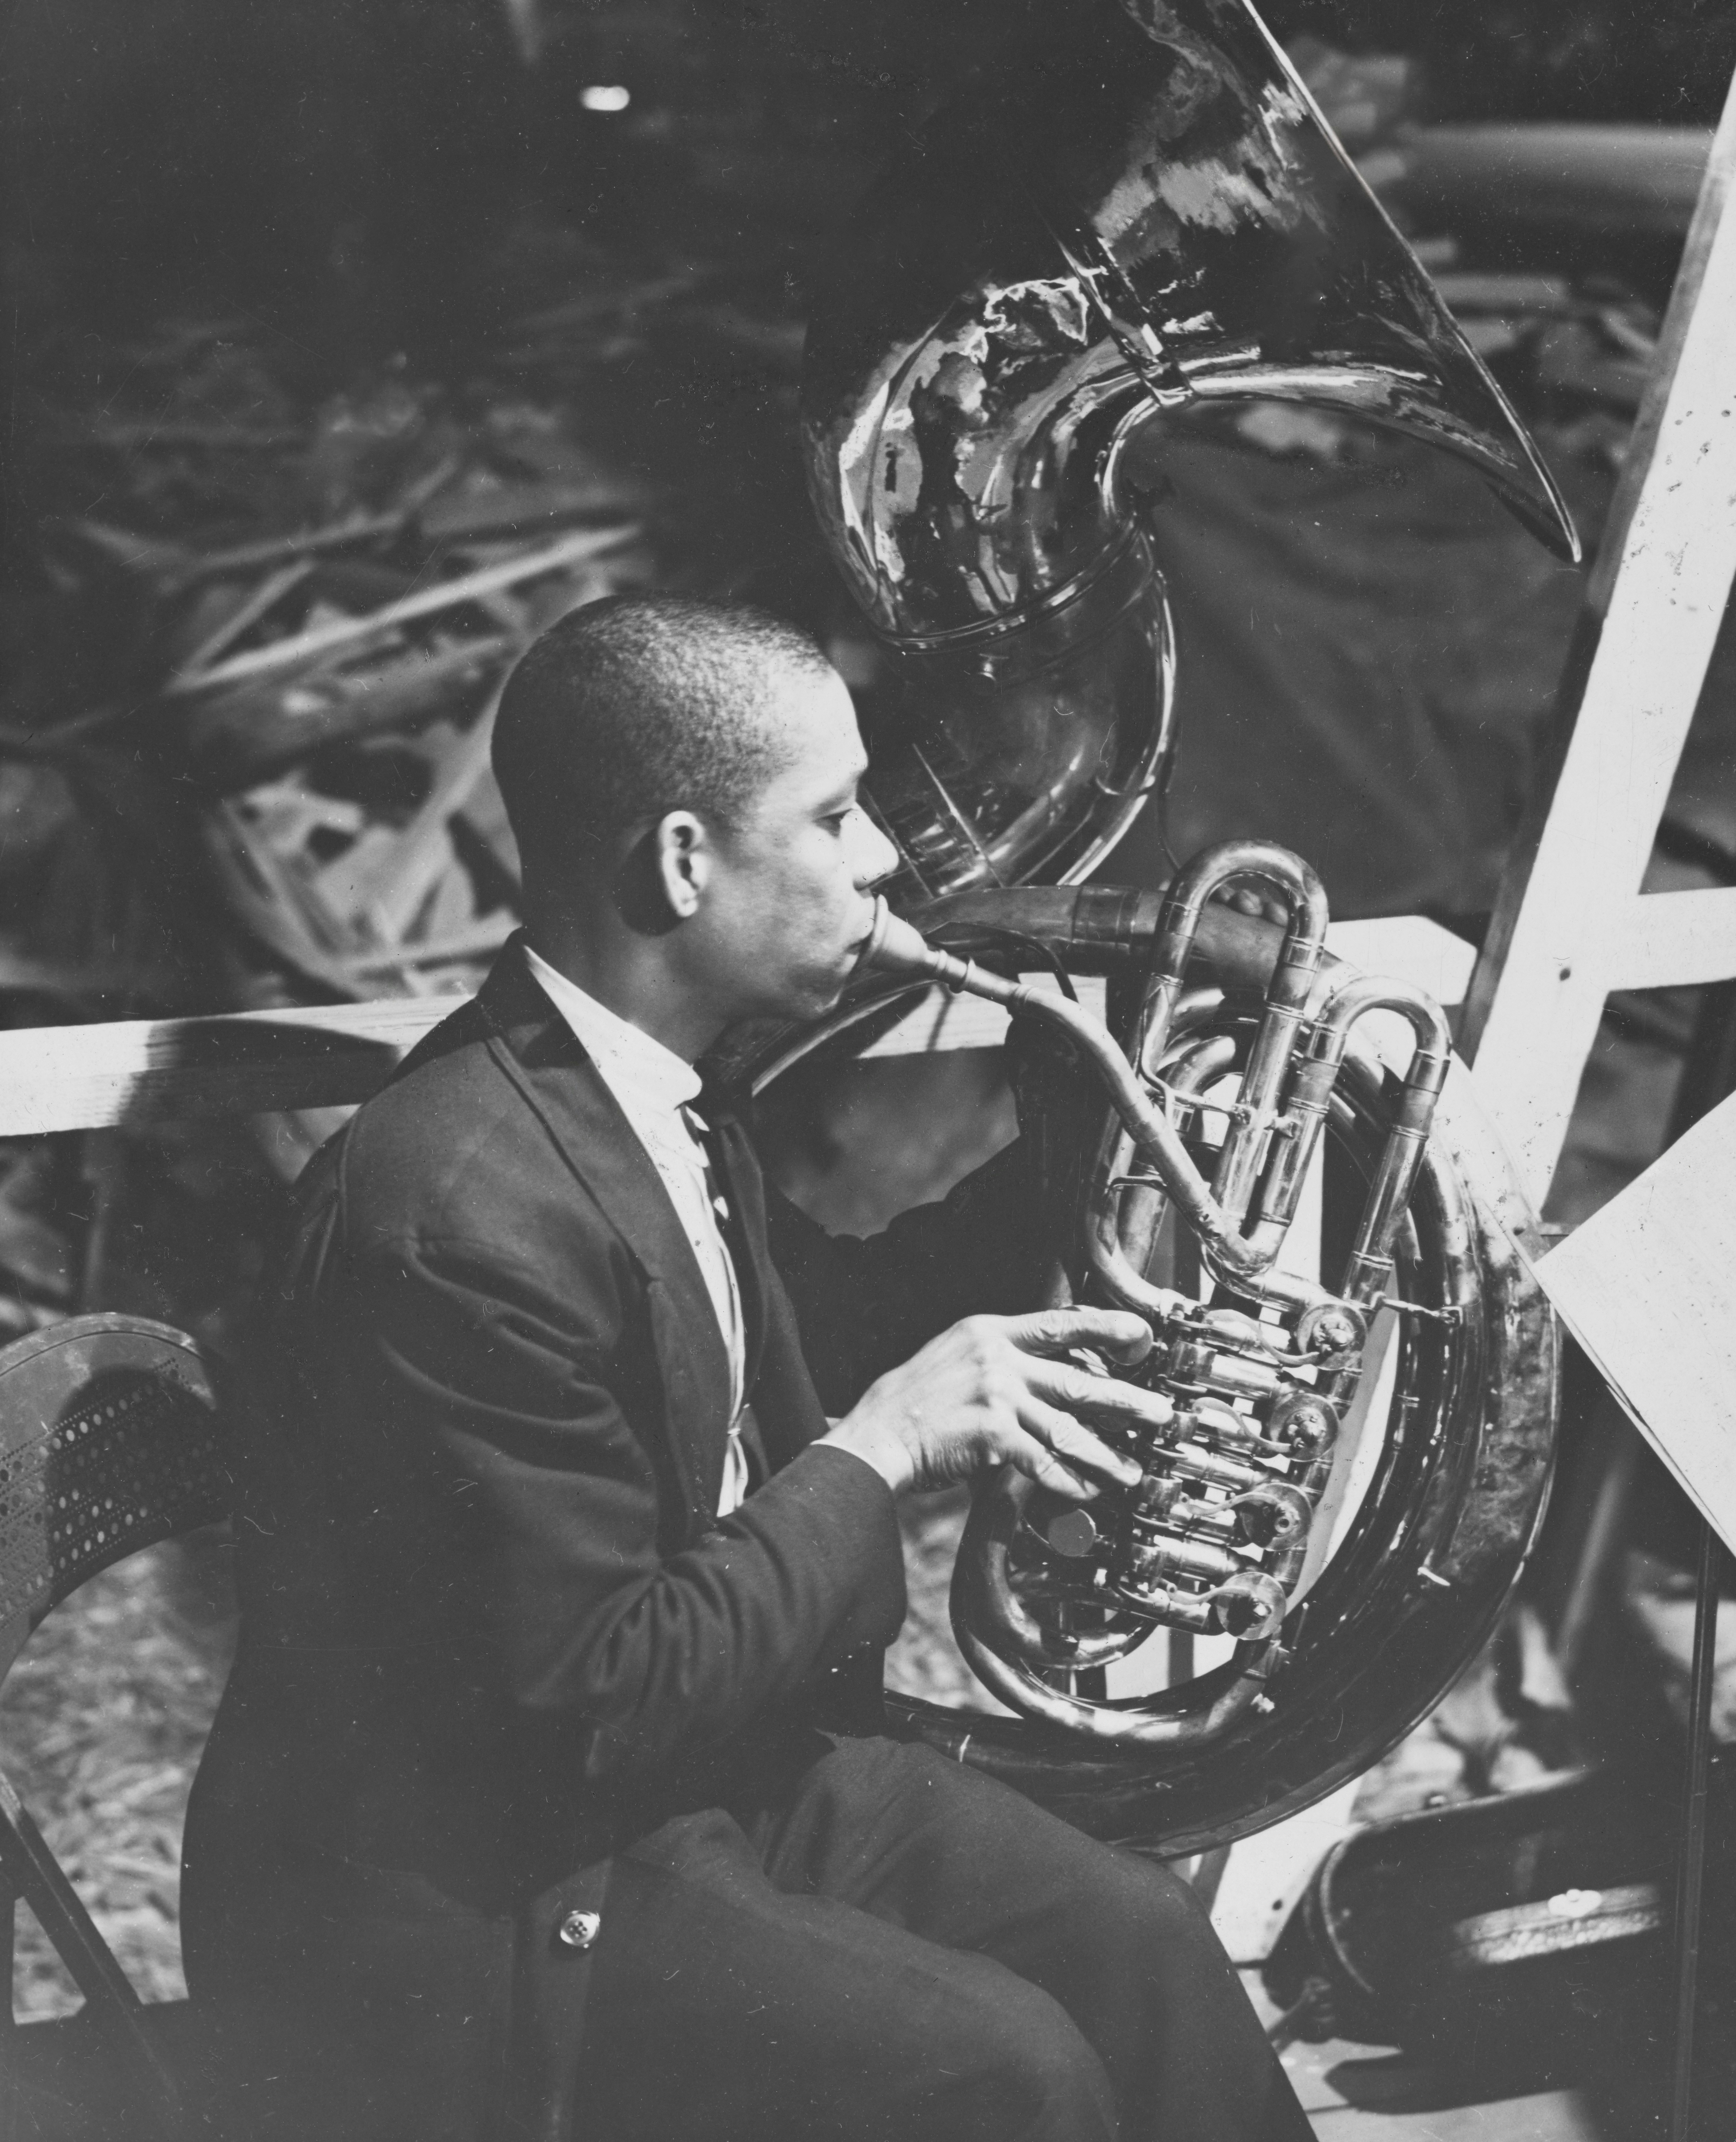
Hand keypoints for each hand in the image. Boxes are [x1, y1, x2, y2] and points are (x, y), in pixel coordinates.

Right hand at [820, 1307, 1164, 1500]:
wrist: (877, 1433)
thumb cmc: (915, 1400)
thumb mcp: (956, 1355)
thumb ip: (1003, 1358)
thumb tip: (1052, 1371)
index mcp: (991, 1332)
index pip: (1061, 1323)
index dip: (1107, 1328)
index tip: (1142, 1336)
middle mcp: (998, 1359)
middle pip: (1078, 1380)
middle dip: (1127, 1401)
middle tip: (1160, 1415)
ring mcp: (995, 1395)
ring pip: (1068, 1428)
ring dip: (1106, 1454)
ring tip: (1132, 1471)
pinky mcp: (991, 1434)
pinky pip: (1042, 1461)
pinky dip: (1067, 1481)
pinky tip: (1087, 1492)